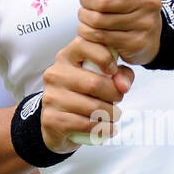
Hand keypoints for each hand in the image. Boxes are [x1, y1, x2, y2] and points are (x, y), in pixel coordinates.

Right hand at [38, 37, 133, 151]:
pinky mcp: (51, 118)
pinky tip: (107, 128)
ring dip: (111, 115)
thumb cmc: (83, 95)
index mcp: (66, 57)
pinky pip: (86, 124)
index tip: (113, 70)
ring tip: (112, 115)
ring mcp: (51, 96)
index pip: (84, 45)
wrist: (57, 123)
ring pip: (93, 107)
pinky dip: (103, 129)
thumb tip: (123, 85)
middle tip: (118, 100)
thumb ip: (119, 74)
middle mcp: (55, 74)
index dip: (105, 57)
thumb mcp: (101, 77)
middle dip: (115, 95)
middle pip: (94, 83)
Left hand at [76, 0, 162, 66]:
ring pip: (98, 20)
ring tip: (87, 16)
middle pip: (103, 1)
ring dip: (85, 18)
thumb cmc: (128, 2)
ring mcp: (145, 24)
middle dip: (85, 1)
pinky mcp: (137, 43)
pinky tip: (92, 29)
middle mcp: (149, 1)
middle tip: (85, 3)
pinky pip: (101, 37)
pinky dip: (89, 33)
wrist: (148, 32)